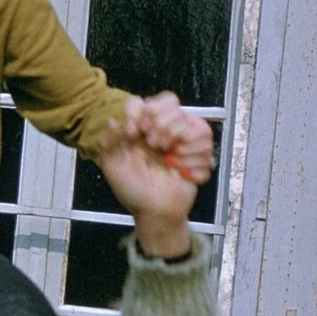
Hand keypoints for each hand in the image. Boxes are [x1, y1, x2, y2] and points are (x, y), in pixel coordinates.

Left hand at [97, 118, 195, 258]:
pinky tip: (182, 174)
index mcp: (145, 129)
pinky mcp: (201, 158)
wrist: (154, 213)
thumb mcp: (113, 168)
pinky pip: (208, 150)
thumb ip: (108, 143)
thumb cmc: (133, 191)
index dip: (143, 111)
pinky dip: (194, 164)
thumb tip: (111, 120)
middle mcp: (166, 131)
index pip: (150, 102)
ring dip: (184, 147)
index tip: (133, 132)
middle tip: (154, 146)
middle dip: (165, 125)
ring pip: (198, 126)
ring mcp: (186, 143)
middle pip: (176, 106)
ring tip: (169, 162)